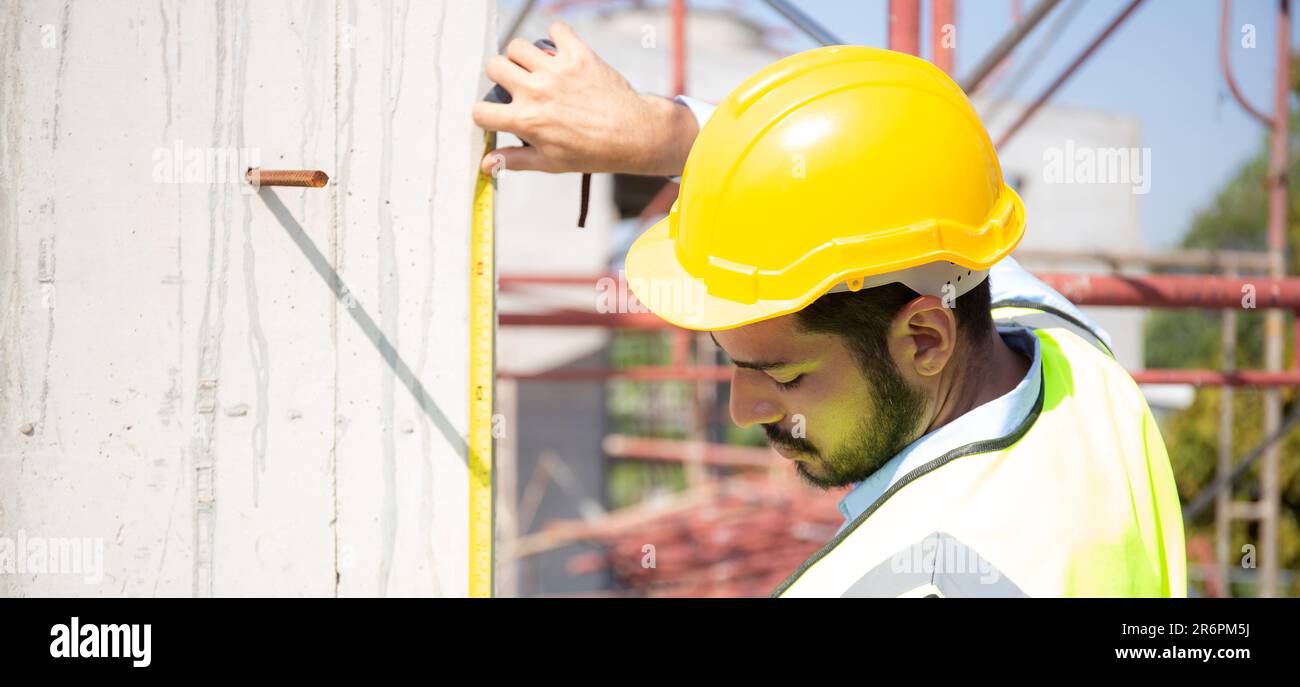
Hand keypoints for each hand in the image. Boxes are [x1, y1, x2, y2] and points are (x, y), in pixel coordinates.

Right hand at [473, 22, 698, 176]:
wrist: (632, 134)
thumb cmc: (592, 151)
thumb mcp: (549, 162)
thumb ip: (514, 160)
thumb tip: (486, 163)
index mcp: (526, 120)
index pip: (482, 111)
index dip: (485, 114)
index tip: (496, 113)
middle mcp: (537, 92)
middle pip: (494, 67)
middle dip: (500, 76)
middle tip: (515, 83)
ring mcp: (557, 71)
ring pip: (518, 46)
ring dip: (522, 55)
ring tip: (536, 67)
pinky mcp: (578, 55)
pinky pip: (556, 30)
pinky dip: (556, 36)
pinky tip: (560, 51)